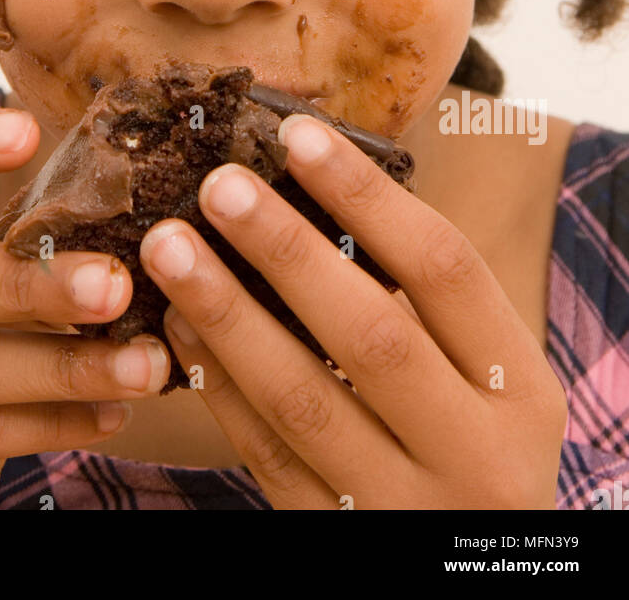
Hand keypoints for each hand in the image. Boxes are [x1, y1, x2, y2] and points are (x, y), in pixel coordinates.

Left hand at [139, 113, 566, 509]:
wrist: (474, 577)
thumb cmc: (472, 442)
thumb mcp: (486, 379)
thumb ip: (423, 305)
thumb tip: (313, 186)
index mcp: (520, 390)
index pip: (442, 269)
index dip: (367, 195)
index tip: (298, 134)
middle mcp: (474, 453)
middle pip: (370, 334)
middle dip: (285, 251)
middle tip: (217, 184)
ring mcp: (404, 508)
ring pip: (303, 401)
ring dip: (227, 315)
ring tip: (171, 249)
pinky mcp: (338, 541)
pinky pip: (267, 457)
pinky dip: (219, 387)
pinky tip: (180, 328)